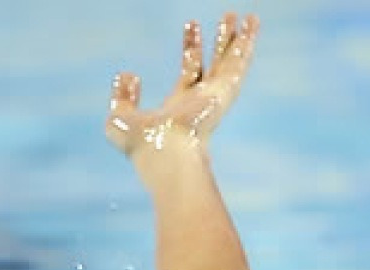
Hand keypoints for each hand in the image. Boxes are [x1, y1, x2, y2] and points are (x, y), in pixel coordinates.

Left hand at [106, 13, 258, 156]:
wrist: (163, 152)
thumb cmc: (141, 145)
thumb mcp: (119, 118)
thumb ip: (121, 96)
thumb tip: (126, 75)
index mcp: (180, 106)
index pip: (191, 70)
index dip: (192, 46)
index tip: (192, 23)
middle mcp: (201, 101)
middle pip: (216, 64)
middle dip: (221, 41)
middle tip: (228, 17)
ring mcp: (214, 96)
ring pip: (232, 62)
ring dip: (240, 39)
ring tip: (249, 17)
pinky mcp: (223, 92)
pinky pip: (238, 63)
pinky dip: (245, 43)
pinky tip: (251, 25)